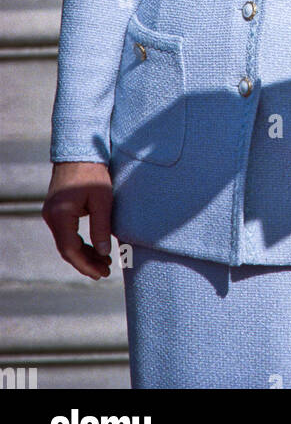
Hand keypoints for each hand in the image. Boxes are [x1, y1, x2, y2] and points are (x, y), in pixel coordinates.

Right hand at [42, 161, 113, 279]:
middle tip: (105, 272)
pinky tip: (94, 248)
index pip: (70, 249)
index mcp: (61, 215)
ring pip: (66, 242)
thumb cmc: (93, 172)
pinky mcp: (57, 210)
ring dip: (84, 254)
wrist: (79, 150)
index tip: (102, 273)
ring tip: (104, 262)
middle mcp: (52, 217)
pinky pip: (66, 233)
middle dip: (86, 262)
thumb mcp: (102, 200)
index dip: (85, 264)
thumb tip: (103, 252)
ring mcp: (52, 214)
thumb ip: (101, 227)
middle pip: (66, 249)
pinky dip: (79, 243)